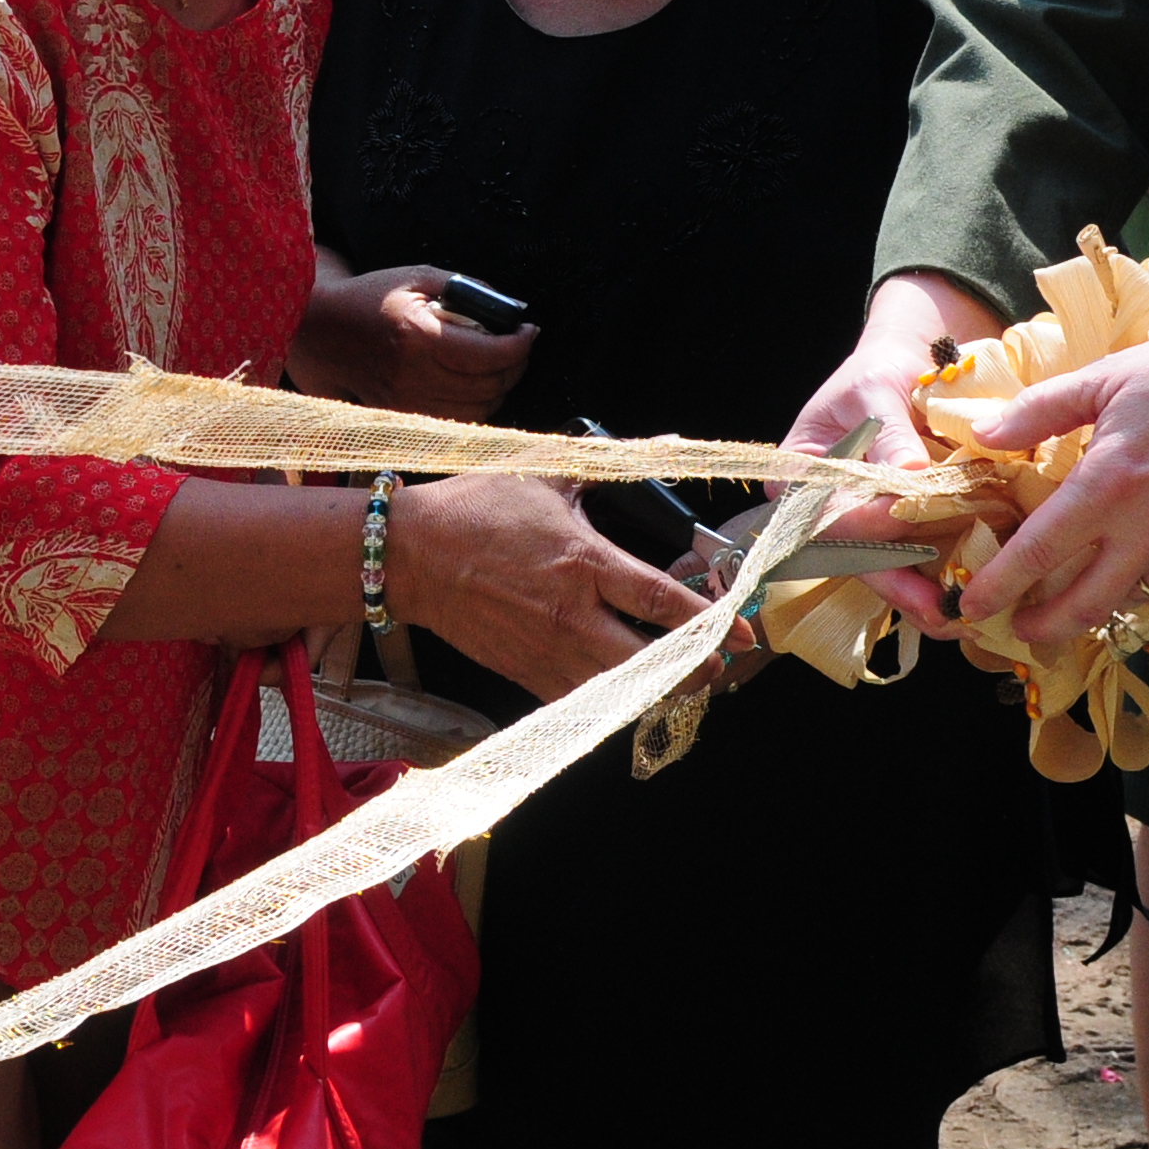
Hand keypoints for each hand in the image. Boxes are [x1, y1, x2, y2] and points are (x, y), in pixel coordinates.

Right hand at [288, 266, 532, 422]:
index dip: (520, 345)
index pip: (489, 355)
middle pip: (489, 386)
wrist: (317, 330)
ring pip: (477, 410)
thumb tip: (508, 307)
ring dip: (499, 389)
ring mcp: (406, 401)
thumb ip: (465, 288)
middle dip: (516, 366)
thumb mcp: (416, 276)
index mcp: (419, 337)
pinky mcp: (401, 415)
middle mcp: (413, 376)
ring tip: (499, 365)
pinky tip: (475, 384)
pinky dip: (475, 405)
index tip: (529, 331)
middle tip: (519, 346)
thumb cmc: (369, 297)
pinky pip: (455, 420)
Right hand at [387, 471, 707, 702]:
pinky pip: (580, 700)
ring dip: (658, 690)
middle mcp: (571, 615)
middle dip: (694, 670)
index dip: (709, 620)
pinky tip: (627, 691)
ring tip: (685, 684)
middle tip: (720, 668)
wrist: (409, 555)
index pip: (662, 601)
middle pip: (651, 662)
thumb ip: (603, 465)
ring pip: (619, 690)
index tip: (739, 630)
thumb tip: (658, 448)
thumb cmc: (474, 510)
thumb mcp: (544, 474)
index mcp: (584, 563)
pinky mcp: (524, 673)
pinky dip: (610, 700)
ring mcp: (547, 650)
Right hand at [782, 276, 982, 631]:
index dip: (860, 519)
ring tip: (957, 619)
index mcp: (799, 476)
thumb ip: (889, 432)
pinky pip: (912, 564)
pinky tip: (966, 600)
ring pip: (884, 571)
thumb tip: (909, 474)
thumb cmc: (879, 373)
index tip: (900, 513)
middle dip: (896, 584)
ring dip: (920, 597)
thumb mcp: (877, 390)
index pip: (822, 510)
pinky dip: (937, 582)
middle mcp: (823, 512)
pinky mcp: (896, 534)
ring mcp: (861, 527)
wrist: (907, 368)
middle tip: (937, 607)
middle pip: (852, 557)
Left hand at [957, 302, 1148, 645]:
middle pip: (1085, 604)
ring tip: (1090, 586)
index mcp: (1111, 481)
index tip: (972, 606)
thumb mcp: (1108, 376)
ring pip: (1136, 599)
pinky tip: (1148, 572)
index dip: (1000, 586)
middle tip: (1023, 630)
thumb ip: (1040, 409)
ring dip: (1106, 600)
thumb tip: (982, 433)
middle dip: (1044, 628)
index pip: (1039, 551)